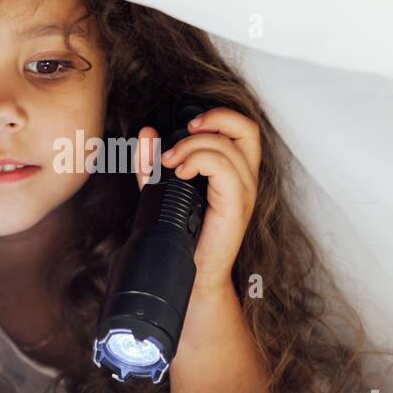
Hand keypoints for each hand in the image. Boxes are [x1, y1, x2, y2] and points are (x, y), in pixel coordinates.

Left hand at [134, 107, 261, 291]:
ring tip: (172, 162)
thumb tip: (146, 133)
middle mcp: (246, 178)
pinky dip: (200, 161)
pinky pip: (225, 169)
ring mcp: (244, 192)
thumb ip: (152, 162)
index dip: (219, 116)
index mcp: (236, 171)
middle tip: (183, 135)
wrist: (196, 275)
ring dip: (194, 146)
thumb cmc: (186, 235)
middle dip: (213, 120)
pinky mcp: (236, 206)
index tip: (188, 126)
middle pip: (246, 129)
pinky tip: (182, 172)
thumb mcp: (163, 190)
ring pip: (227, 147)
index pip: (242, 128)